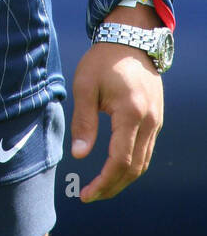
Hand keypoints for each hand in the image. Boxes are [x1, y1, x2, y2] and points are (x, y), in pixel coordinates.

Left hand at [70, 41, 162, 201]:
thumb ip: (83, 122)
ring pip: (144, 162)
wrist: (130, 39)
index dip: (104, 182)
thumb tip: (78, 155)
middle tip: (90, 195)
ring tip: (100, 187)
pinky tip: (115, 168)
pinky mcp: (156, 119)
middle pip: (135, 168)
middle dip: (112, 187)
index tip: (85, 194)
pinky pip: (146, 150)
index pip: (120, 160)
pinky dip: (132, 165)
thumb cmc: (103, 60)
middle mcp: (149, 121)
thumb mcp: (85, 86)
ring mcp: (156, 121)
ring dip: (123, 179)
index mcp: (131, 113)